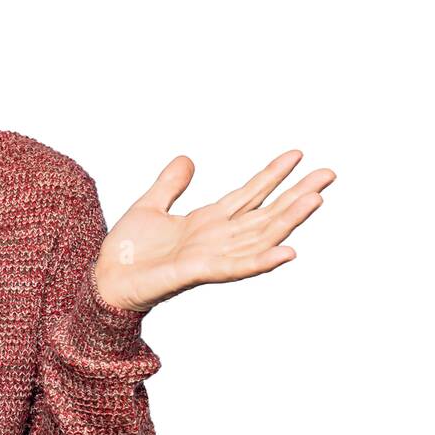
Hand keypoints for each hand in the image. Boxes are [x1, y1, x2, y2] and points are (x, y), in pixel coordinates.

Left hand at [93, 150, 335, 312]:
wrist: (105, 280)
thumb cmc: (127, 252)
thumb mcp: (149, 207)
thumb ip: (170, 185)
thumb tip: (187, 159)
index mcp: (207, 222)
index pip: (249, 194)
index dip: (272, 175)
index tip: (298, 154)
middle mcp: (217, 239)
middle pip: (266, 213)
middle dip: (296, 194)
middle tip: (329, 173)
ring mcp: (212, 257)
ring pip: (260, 236)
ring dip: (289, 220)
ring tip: (317, 199)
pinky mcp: (198, 273)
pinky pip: (237, 267)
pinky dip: (263, 260)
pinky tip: (289, 251)